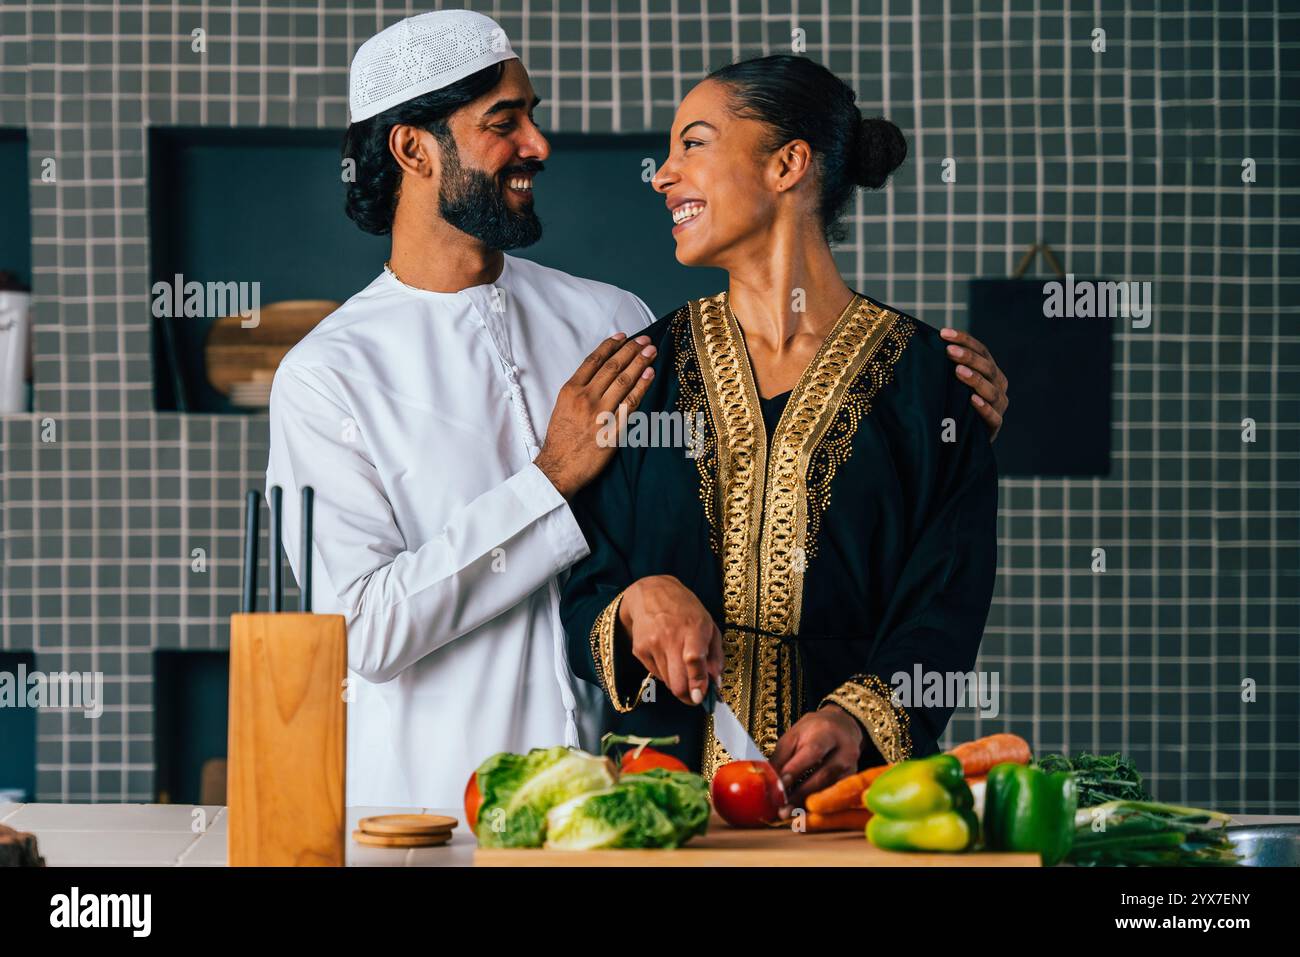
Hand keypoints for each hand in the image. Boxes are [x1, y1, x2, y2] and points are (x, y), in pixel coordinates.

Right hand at [535, 332, 656, 497]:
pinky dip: (642, 387)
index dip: (610, 346)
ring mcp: (600, 414)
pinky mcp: (613, 430)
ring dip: (640, 363)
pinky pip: (631, 403)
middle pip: (612, 367)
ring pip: (623, 381)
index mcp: (571, 390)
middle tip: (645, 340)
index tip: (623, 336)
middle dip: (631, 350)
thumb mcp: (562, 407)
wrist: (559, 467)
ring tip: (651, 352)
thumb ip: (579, 390)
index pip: (593, 361)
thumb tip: (599, 374)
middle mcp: (586, 398)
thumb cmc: (560, 439)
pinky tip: (650, 374)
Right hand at [618, 575, 723, 705]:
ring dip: (678, 682)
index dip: (698, 682)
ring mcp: (652, 644)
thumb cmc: (685, 610)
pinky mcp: (639, 650)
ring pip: (667, 682)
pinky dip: (665, 672)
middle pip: (677, 682)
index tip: (700, 697)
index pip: (693, 659)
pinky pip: (656, 674)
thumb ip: (715, 656)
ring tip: (682, 665)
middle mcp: (670, 637)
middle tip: (696, 695)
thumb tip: (716, 683)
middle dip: (688, 695)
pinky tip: (668, 656)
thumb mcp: (709, 625)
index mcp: (692, 628)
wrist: (651, 593)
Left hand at [770, 705, 863, 807]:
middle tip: (782, 810)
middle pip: (824, 776)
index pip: (812, 752)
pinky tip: (804, 815)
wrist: (842, 726)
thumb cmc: (813, 731)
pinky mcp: (853, 782)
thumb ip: (780, 758)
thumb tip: (765, 781)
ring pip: (831, 790)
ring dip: (809, 805)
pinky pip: (836, 798)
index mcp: (827, 733)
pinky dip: (818, 808)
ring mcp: (853, 768)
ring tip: (790, 815)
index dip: (795, 771)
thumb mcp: (793, 736)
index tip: (779, 787)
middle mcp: (845, 750)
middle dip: (801, 794)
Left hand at [940, 327, 1008, 440]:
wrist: (960, 439)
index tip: (944, 333)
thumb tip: (922, 341)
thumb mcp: (951, 383)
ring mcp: (999, 406)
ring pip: (991, 390)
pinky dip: (983, 408)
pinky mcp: (994, 426)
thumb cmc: (952, 403)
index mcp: (990, 370)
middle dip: (968, 357)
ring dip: (975, 379)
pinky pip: (992, 416)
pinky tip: (972, 400)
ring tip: (958, 371)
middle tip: (949, 351)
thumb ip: (946, 366)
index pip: (981, 350)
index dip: (964, 340)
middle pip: (987, 367)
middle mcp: (998, 385)